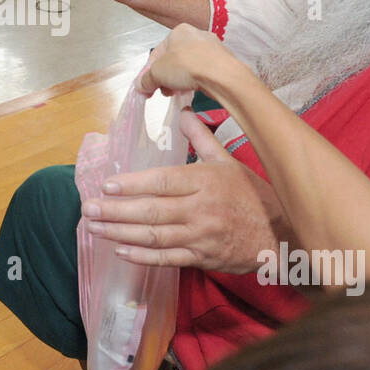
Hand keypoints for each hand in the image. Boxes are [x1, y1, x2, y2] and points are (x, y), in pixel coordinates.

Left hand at [81, 108, 284, 271]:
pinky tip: (120, 250)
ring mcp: (200, 236)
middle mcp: (200, 209)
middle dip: (116, 211)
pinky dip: (142, 257)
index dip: (133, 184)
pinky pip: (167, 259)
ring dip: (120, 233)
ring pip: (154, 236)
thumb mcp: (229, 162)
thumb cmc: (253, 195)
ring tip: (94, 227)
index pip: (163, 182)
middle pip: (152, 211)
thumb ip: (202, 137)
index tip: (106, 185)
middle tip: (87, 208)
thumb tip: (183, 110)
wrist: (282, 236)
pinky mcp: (202, 258)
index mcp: (205, 181)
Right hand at [137, 23, 226, 96]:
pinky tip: (194, 89)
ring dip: (180, 80)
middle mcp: (197, 35)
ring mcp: (212, 47)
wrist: (222, 75)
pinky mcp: (223, 60)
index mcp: (179, 31)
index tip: (147, 86)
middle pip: (174, 59)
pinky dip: (197, 80)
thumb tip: (142, 85)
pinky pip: (204, 71)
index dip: (150, 72)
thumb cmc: (188, 66)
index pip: (157, 53)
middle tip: (164, 91)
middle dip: (166, 77)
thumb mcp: (157, 73)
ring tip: (178, 92)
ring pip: (189, 66)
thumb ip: (146, 79)